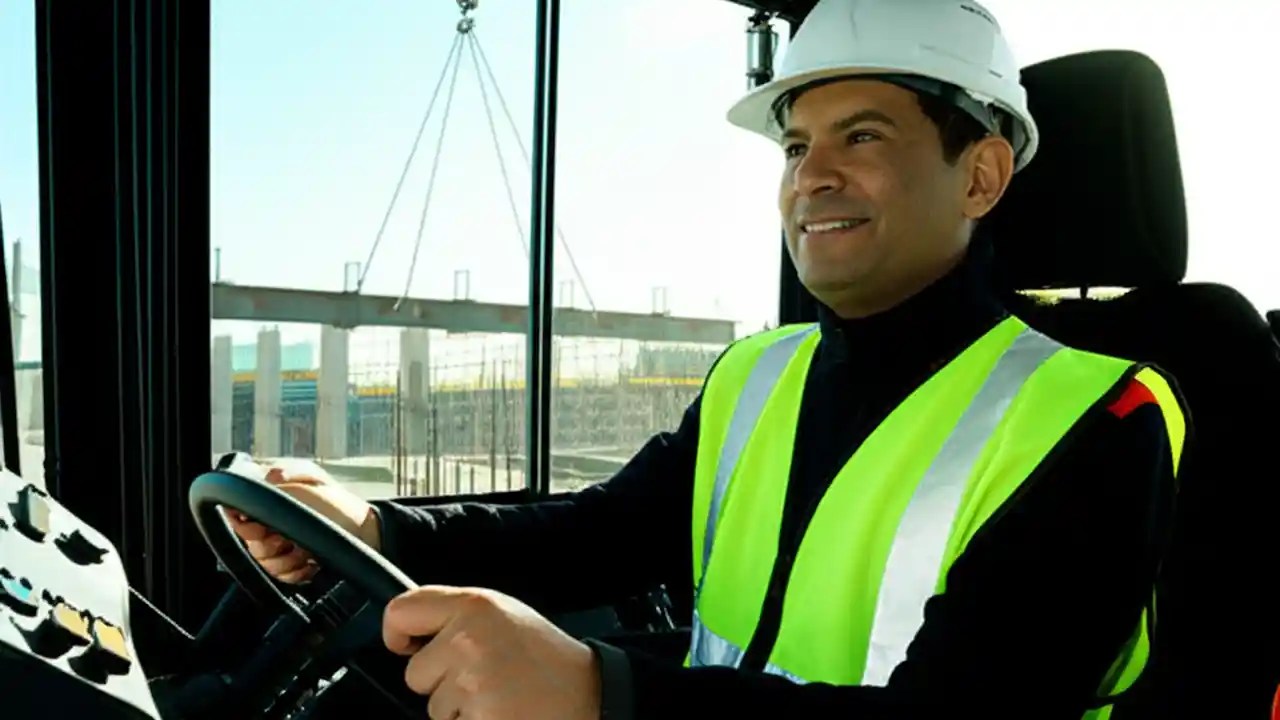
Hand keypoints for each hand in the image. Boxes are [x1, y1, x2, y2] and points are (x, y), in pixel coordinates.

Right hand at [223, 459, 381, 583]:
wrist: (366, 536)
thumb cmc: (339, 505)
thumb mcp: (305, 483)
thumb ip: (273, 482)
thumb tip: (249, 480)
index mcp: (273, 496)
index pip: (237, 513)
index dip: (247, 524)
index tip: (262, 527)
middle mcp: (274, 519)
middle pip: (250, 543)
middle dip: (272, 544)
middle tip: (292, 539)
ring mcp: (283, 542)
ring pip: (264, 562)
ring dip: (287, 559)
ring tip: (306, 550)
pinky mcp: (293, 563)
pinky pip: (280, 575)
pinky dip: (297, 571)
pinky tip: (311, 562)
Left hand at [384, 586, 600, 719]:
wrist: (587, 692)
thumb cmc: (543, 655)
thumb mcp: (501, 613)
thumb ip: (455, 614)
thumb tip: (406, 632)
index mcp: (473, 606)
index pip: (400, 612)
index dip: (397, 634)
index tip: (408, 647)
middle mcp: (467, 640)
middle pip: (415, 673)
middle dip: (440, 682)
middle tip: (482, 676)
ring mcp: (472, 682)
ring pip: (434, 707)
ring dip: (459, 708)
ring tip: (498, 694)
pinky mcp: (480, 718)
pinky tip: (501, 711)